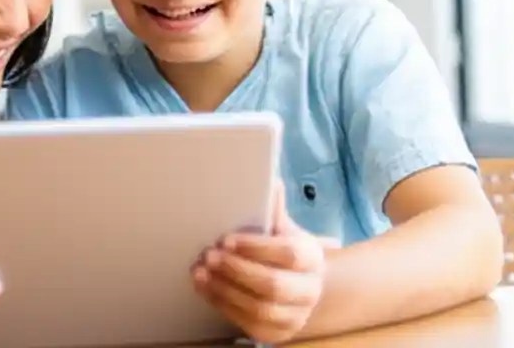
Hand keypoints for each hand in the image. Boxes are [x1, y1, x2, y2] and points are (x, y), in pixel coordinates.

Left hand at [192, 182, 335, 343]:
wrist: (300, 286)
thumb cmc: (283, 250)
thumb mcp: (282, 229)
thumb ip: (273, 211)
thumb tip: (268, 182)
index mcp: (312, 258)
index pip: (289, 254)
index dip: (256, 247)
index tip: (226, 239)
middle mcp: (309, 290)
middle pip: (274, 285)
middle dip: (237, 270)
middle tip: (208, 256)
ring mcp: (296, 315)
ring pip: (260, 309)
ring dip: (225, 290)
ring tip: (201, 272)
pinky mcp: (279, 333)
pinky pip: (250, 325)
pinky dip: (223, 305)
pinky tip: (206, 288)